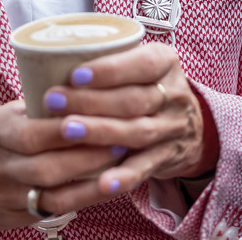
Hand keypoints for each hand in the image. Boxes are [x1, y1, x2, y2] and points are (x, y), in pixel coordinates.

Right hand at [0, 100, 125, 233]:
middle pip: (47, 166)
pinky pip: (51, 211)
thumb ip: (33, 108)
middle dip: (89, 156)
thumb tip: (83, 86)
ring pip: (52, 193)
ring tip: (123, 164)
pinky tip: (107, 188)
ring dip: (91, 181)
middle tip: (124, 139)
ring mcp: (5, 195)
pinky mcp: (14, 217)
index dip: (65, 129)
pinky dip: (81, 201)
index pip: (32, 133)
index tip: (97, 117)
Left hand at [31, 41, 220, 213]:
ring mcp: (172, 128)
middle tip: (53, 101)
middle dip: (92, 101)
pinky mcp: (166, 158)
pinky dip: (123, 176)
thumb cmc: (148, 86)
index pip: (143, 64)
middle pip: (134, 100)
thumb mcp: (143, 65)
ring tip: (65, 130)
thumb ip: (111, 61)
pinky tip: (102, 182)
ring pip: (137, 132)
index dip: (110, 70)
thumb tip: (50, 59)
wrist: (191, 126)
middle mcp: (174, 95)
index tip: (75, 74)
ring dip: (100, 132)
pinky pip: (144, 168)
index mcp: (167, 63)